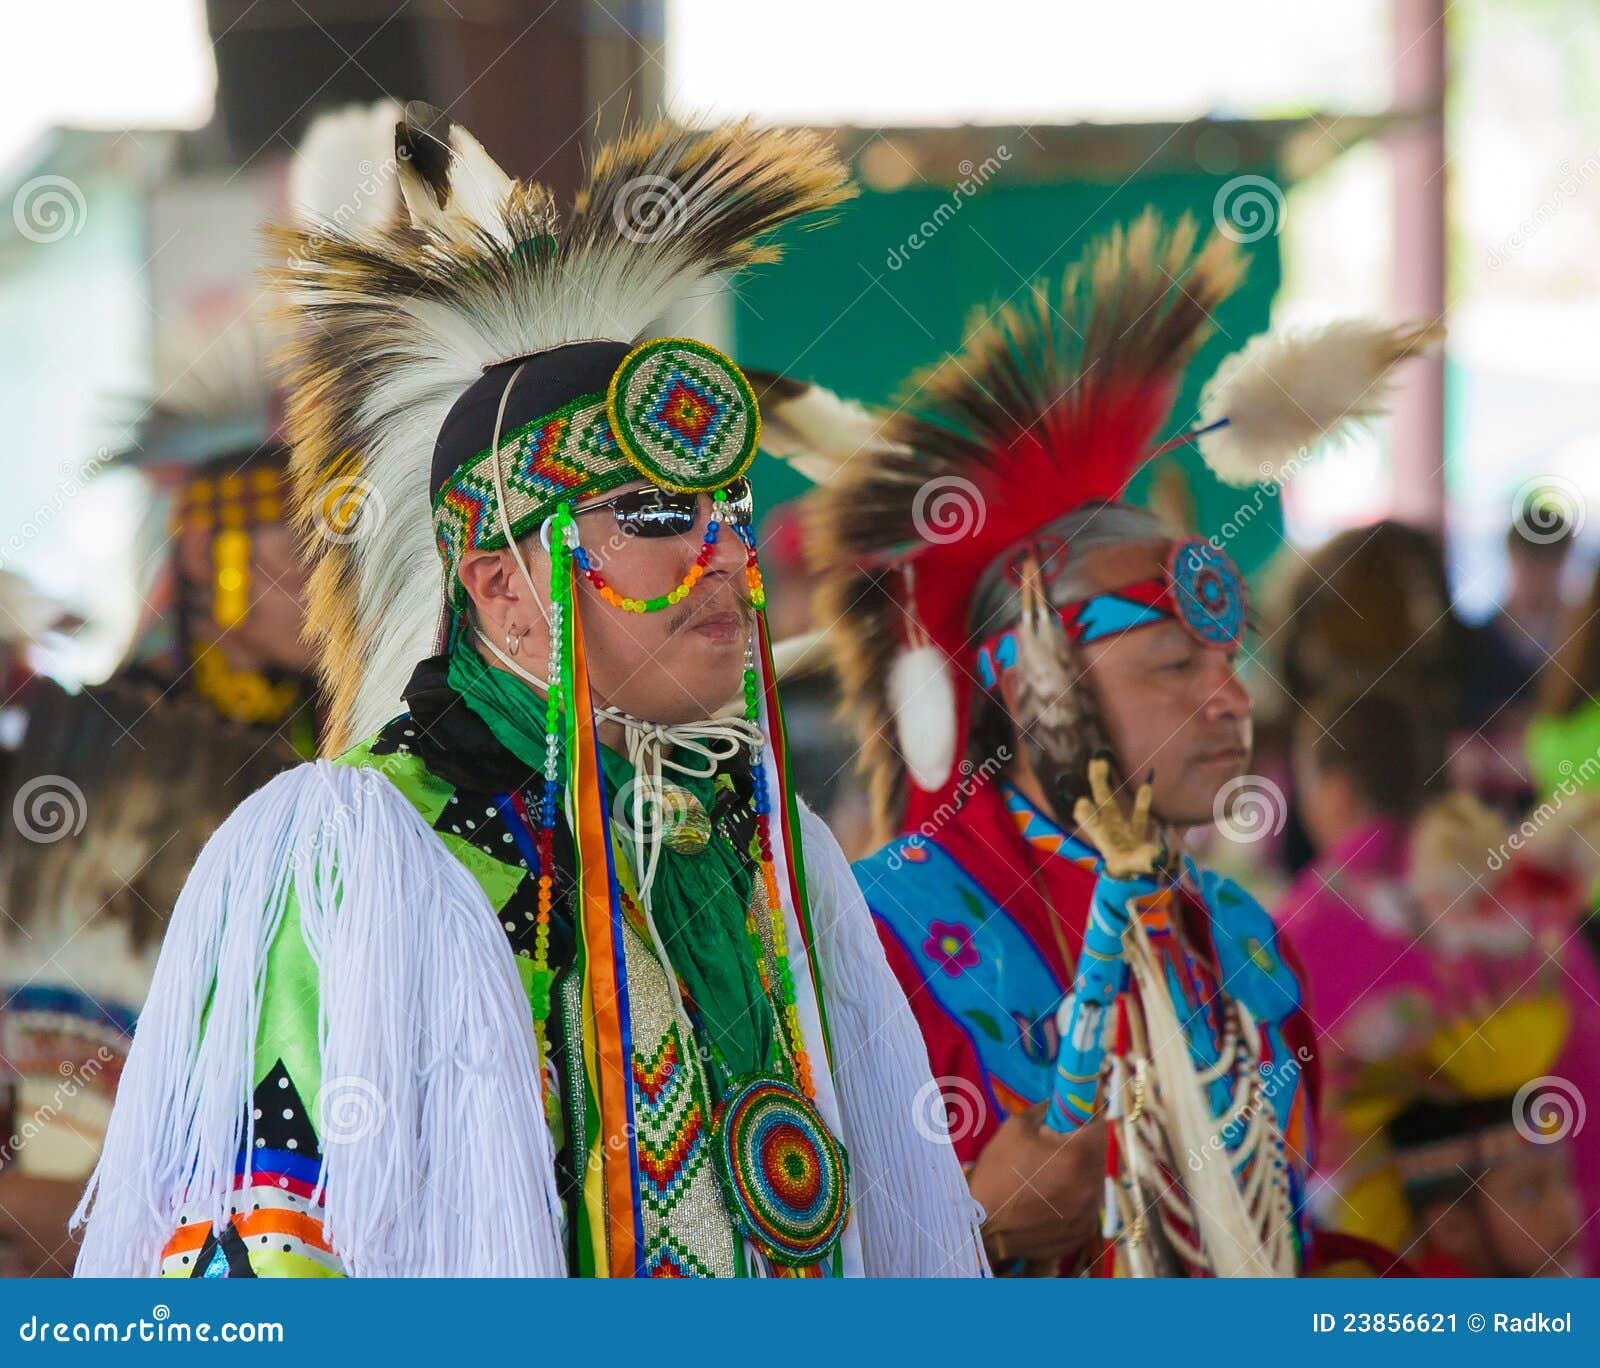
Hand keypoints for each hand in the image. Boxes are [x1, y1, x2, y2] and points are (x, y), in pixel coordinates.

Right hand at [967, 1102, 1105, 1267]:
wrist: (980, 1225)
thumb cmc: (997, 1171)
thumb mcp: (1016, 1128)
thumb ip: (1044, 1111)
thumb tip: (1057, 1106)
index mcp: (1079, 1156)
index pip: (1099, 1126)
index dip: (1086, 1119)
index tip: (1072, 1119)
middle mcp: (1092, 1186)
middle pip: (1098, 1156)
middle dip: (1082, 1147)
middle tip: (1056, 1148)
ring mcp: (1090, 1214)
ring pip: (1093, 1182)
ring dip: (1079, 1174)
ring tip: (1050, 1177)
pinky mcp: (1083, 1233)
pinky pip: (1086, 1207)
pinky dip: (1074, 1199)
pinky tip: (1050, 1200)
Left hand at [1072, 757, 1160, 879]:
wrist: (1130, 878)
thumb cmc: (1126, 870)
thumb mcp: (1133, 867)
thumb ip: (1143, 860)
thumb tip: (1155, 854)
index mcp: (1104, 839)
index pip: (1091, 824)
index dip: (1086, 814)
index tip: (1082, 802)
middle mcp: (1108, 828)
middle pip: (1100, 803)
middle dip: (1097, 783)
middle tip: (1094, 763)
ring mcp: (1119, 827)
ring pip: (1110, 802)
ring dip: (1105, 784)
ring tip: (1100, 763)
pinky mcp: (1134, 830)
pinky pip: (1139, 814)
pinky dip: (1143, 801)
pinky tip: (1147, 785)